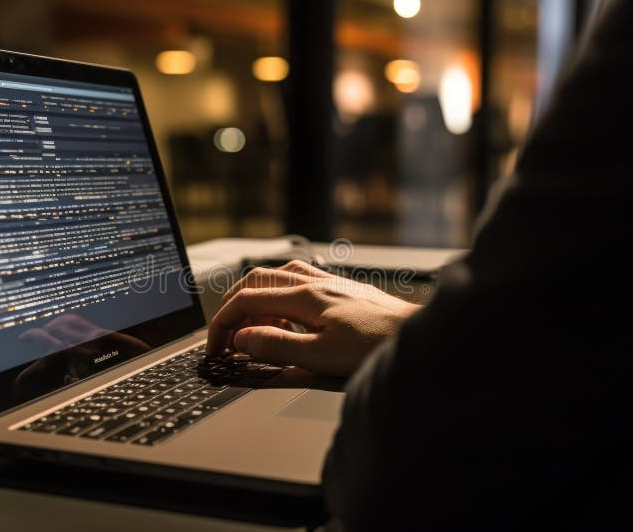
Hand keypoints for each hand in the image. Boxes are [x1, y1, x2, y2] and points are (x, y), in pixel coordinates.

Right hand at [206, 260, 419, 376]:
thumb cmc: (376, 346)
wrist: (417, 335)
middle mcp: (313, 282)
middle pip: (257, 281)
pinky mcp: (341, 290)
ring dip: (255, 298)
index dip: (223, 323)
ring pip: (277, 277)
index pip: (247, 300)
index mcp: (304, 297)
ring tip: (252, 327)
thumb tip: (243, 339)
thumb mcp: (320, 356)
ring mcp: (328, 283)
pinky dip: (279, 297)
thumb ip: (277, 346)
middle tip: (226, 335)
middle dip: (233, 307)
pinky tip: (288, 319)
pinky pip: (298, 282)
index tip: (215, 346)